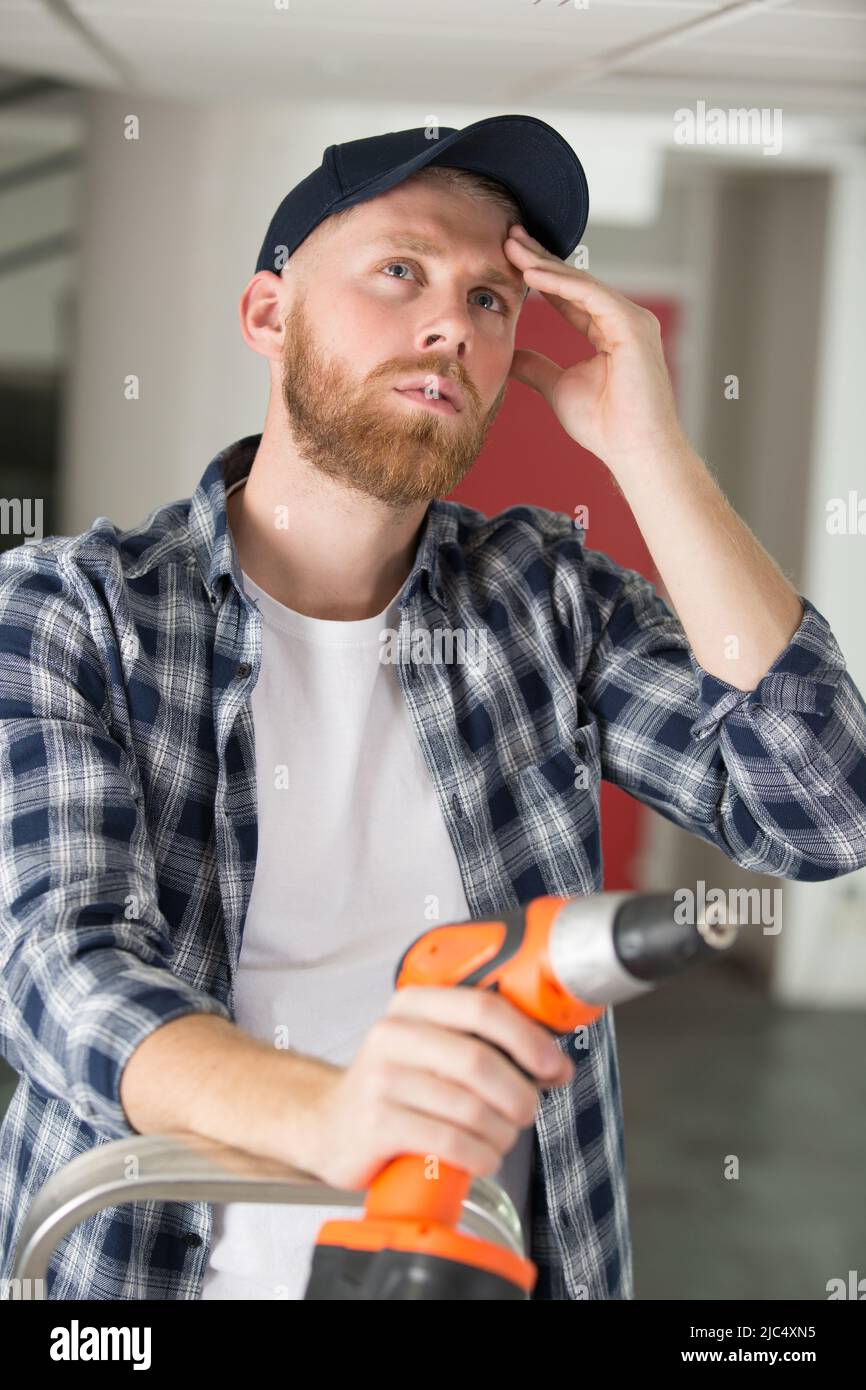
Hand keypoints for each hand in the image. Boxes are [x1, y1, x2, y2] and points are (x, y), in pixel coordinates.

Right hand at [302, 985, 575, 1190]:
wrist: (330, 1124)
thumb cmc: (395, 1087)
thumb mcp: (434, 1050)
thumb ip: (487, 1047)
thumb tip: (555, 1065)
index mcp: (413, 1006)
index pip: (483, 1009)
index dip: (528, 1039)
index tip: (554, 1065)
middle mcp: (393, 1034)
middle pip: (480, 1061)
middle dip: (519, 1094)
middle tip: (527, 1111)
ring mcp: (381, 1079)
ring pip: (469, 1108)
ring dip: (501, 1132)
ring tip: (500, 1138)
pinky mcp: (377, 1124)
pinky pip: (449, 1141)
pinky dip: (479, 1155)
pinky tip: (482, 1157)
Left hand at [504, 223, 688, 473]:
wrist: (633, 450)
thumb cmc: (604, 426)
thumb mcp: (558, 387)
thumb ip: (536, 367)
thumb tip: (511, 356)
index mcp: (609, 332)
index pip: (569, 296)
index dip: (539, 277)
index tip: (508, 260)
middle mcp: (624, 319)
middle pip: (574, 281)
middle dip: (540, 258)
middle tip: (508, 235)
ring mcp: (632, 319)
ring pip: (581, 283)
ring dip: (545, 264)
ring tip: (512, 246)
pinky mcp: (632, 325)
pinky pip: (590, 296)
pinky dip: (560, 284)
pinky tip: (533, 273)